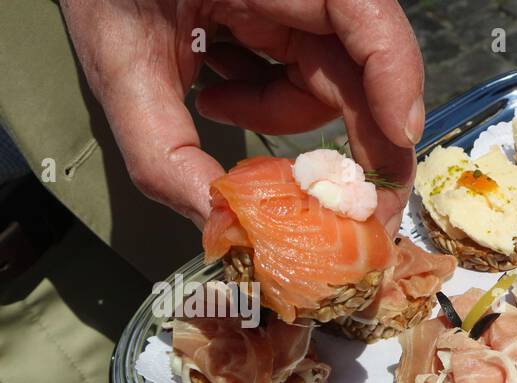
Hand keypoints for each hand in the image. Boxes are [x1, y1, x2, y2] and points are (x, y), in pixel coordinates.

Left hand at [60, 0, 423, 233]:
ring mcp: (294, 5)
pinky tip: (216, 94)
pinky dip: (270, 100)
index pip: (366, 18)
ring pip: (335, 81)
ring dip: (288, 117)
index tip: (397, 142)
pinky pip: (304, 74)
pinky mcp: (282, 18)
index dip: (395, 80)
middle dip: (362, 145)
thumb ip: (163, 147)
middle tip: (357, 216)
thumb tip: (220, 227)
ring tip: (214, 107)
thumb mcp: (119, 59)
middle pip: (364, 69)